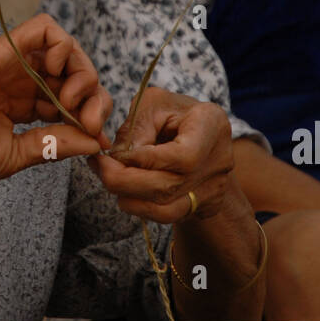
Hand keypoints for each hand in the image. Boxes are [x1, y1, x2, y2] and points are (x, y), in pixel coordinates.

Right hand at [0, 13, 110, 179]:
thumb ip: (55, 145)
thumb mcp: (18, 154)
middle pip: (77, 72)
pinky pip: (45, 28)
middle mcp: (24, 79)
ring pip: (68, 47)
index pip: (72, 98)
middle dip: (94, 95)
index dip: (90, 114)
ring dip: (83, 72)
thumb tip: (94, 142)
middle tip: (88, 119)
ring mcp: (16, 62)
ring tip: (69, 99)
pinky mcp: (6, 47)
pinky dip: (63, 46)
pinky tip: (56, 73)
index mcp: (25, 103)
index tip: (94, 136)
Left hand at [89, 86, 235, 221]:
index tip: (117, 153)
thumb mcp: (152, 104)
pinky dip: (140, 207)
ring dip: (129, 197)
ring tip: (107, 177)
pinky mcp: (204, 205)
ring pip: (168, 209)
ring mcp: (214, 186)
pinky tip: (124, 191)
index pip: (183, 157)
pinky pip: (168, 215)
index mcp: (211, 124)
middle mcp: (220, 159)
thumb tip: (119, 160)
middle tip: (100, 167)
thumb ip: (135, 128)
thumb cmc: (172, 112)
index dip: (146, 161)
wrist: (198, 133)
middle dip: (126, 181)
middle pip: (171, 186)